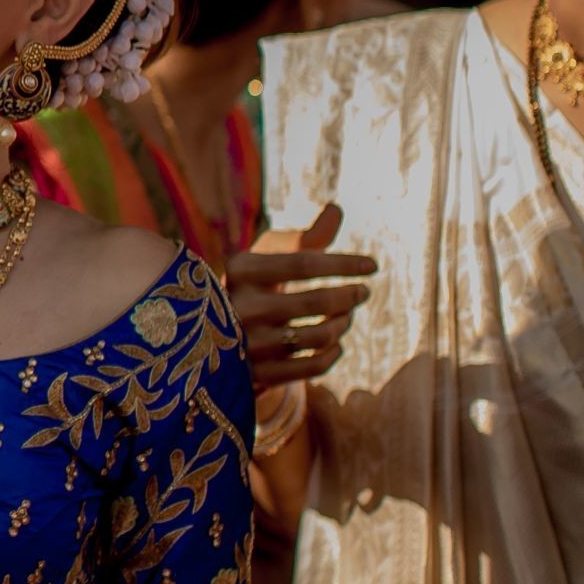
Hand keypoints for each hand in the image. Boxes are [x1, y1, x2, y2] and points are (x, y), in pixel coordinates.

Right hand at [231, 203, 375, 392]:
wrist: (210, 333)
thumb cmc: (254, 284)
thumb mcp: (269, 256)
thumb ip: (306, 237)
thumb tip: (336, 208)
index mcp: (241, 270)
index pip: (304, 263)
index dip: (344, 264)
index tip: (372, 266)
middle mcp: (239, 307)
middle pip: (316, 301)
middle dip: (349, 296)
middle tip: (363, 292)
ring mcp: (247, 344)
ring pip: (319, 335)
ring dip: (343, 324)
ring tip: (347, 316)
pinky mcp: (257, 375)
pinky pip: (313, 366)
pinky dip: (333, 353)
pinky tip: (336, 343)